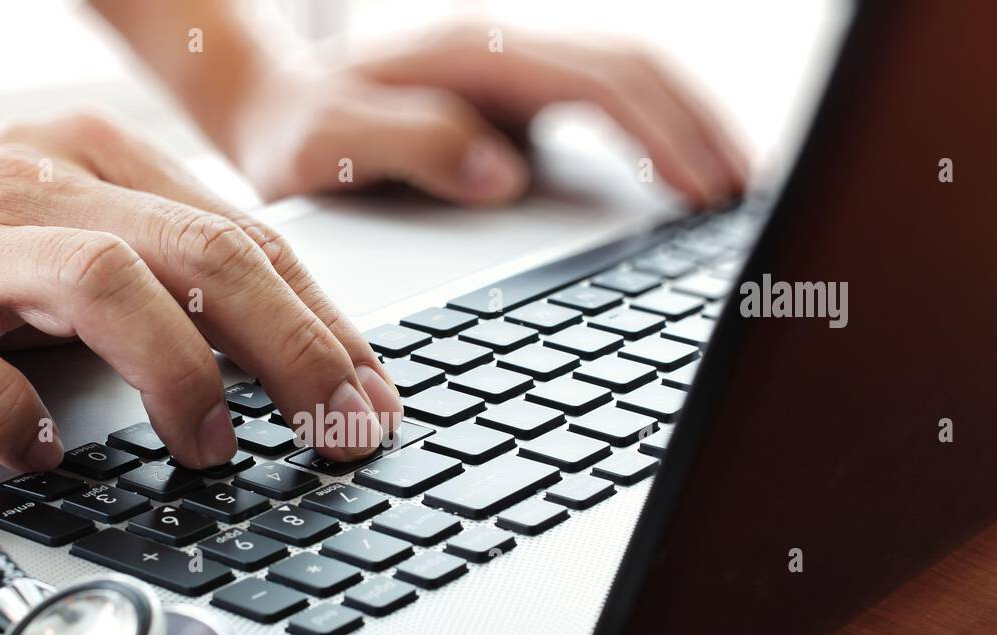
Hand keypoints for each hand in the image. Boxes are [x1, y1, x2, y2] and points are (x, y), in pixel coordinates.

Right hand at [0, 109, 403, 471]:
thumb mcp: (66, 226)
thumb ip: (161, 272)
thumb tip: (280, 351)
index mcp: (99, 161)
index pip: (245, 238)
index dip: (323, 324)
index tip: (370, 398)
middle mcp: (43, 188)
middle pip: (203, 252)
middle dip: (294, 349)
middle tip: (339, 431)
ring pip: (104, 281)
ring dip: (180, 373)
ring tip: (214, 448)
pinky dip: (16, 413)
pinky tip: (46, 452)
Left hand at [216, 25, 748, 206]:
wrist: (271, 108)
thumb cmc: (295, 131)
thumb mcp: (329, 142)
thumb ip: (413, 145)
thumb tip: (506, 174)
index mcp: (473, 58)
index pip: (599, 80)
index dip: (662, 133)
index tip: (704, 189)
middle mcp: (504, 54)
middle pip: (635, 70)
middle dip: (698, 128)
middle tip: (745, 198)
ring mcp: (514, 77)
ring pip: (630, 82)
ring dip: (687, 128)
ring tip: (735, 189)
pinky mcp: (516, 106)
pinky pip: (605, 109)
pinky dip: (653, 138)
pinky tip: (677, 180)